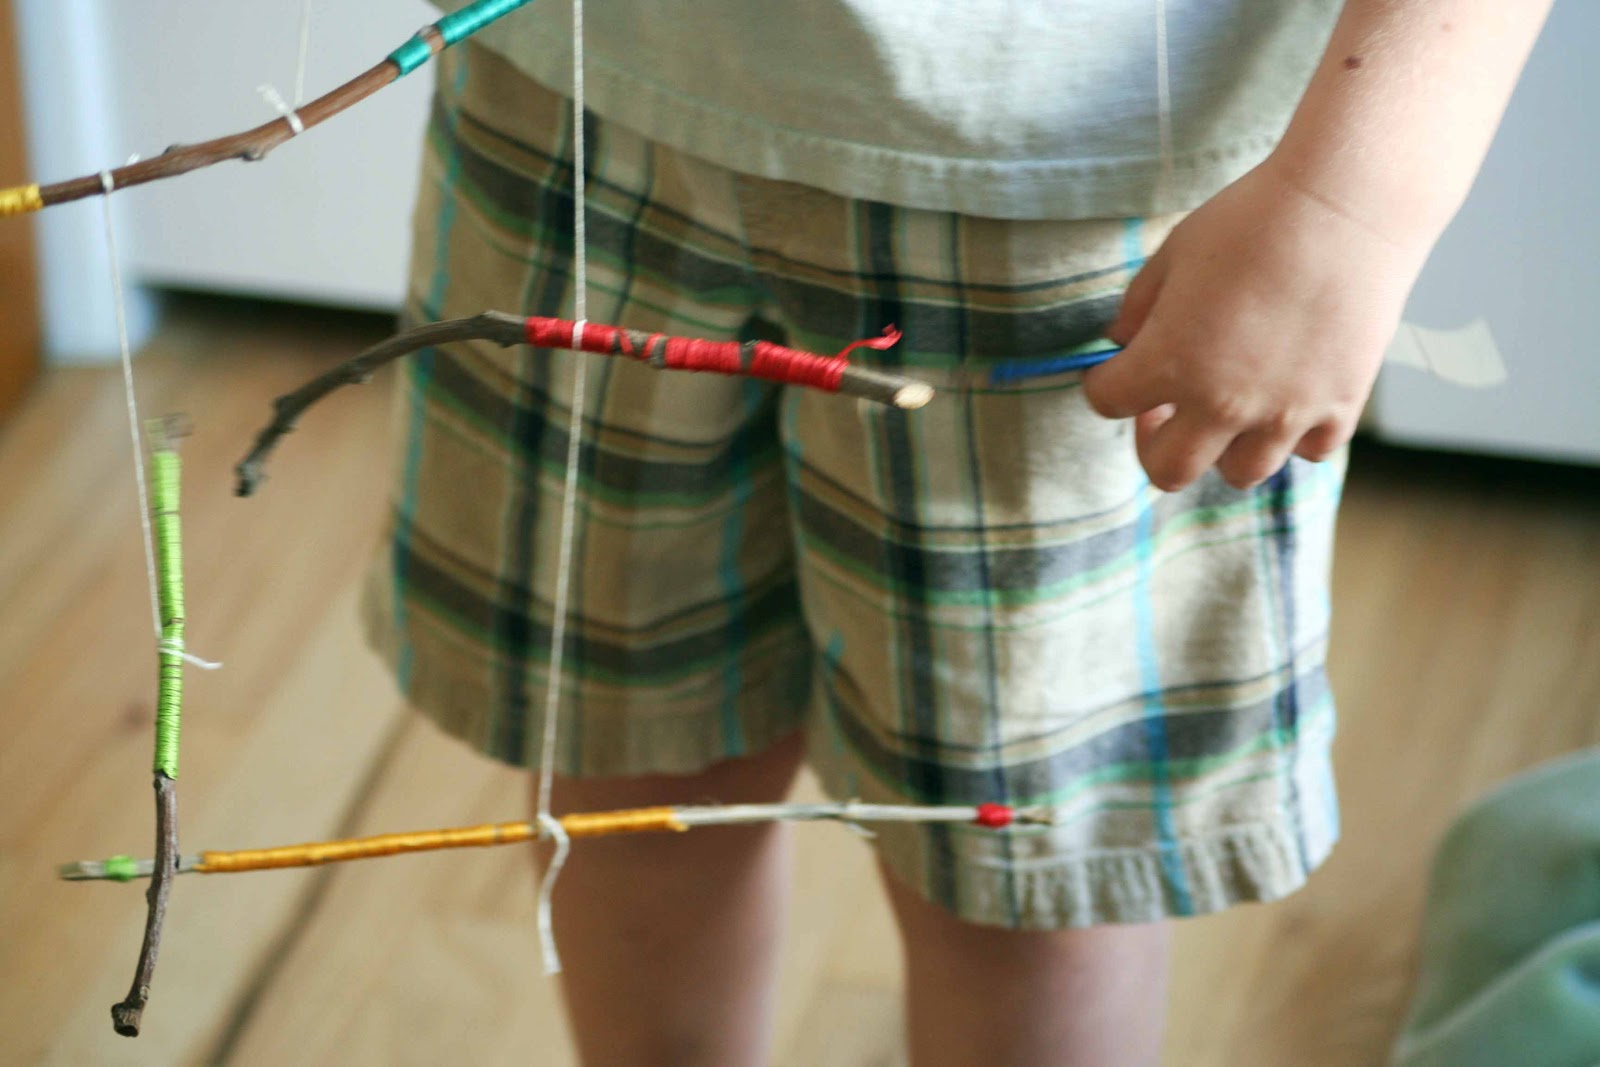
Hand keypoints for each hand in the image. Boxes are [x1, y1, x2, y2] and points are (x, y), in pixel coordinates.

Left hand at [1082, 157, 1430, 491]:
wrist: (1348, 205)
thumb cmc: (1252, 220)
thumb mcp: (1172, 255)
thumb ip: (1136, 310)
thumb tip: (1120, 343)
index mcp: (1169, 363)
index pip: (1107, 403)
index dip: (1104, 384)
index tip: (1114, 369)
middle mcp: (1222, 403)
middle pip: (1168, 471)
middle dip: (1154, 444)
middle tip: (1162, 410)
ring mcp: (1284, 414)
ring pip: (1240, 473)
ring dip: (1224, 447)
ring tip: (1229, 406)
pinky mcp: (1340, 407)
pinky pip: (1309, 452)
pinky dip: (1295, 435)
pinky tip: (1289, 398)